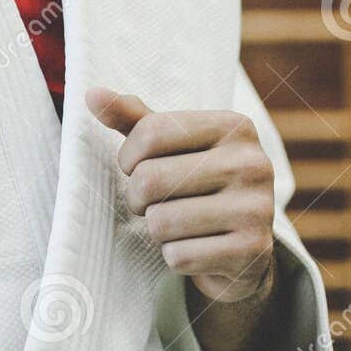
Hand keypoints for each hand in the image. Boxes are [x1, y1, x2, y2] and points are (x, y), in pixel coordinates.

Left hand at [85, 86, 275, 302]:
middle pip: (149, 179)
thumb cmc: (197, 183)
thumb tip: (92, 94)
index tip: (138, 167)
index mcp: (234, 126)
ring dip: (156, 228)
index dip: (129, 156)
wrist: (244, 247)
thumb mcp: (171, 145)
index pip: (150, 132)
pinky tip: (197, 247)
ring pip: (161, 221)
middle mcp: (253, 163)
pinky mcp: (252, 252)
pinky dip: (176, 256)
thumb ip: (134, 119)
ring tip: (178, 223)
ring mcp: (258, 209)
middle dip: (138, 197)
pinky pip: (179, 256)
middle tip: (153, 202)